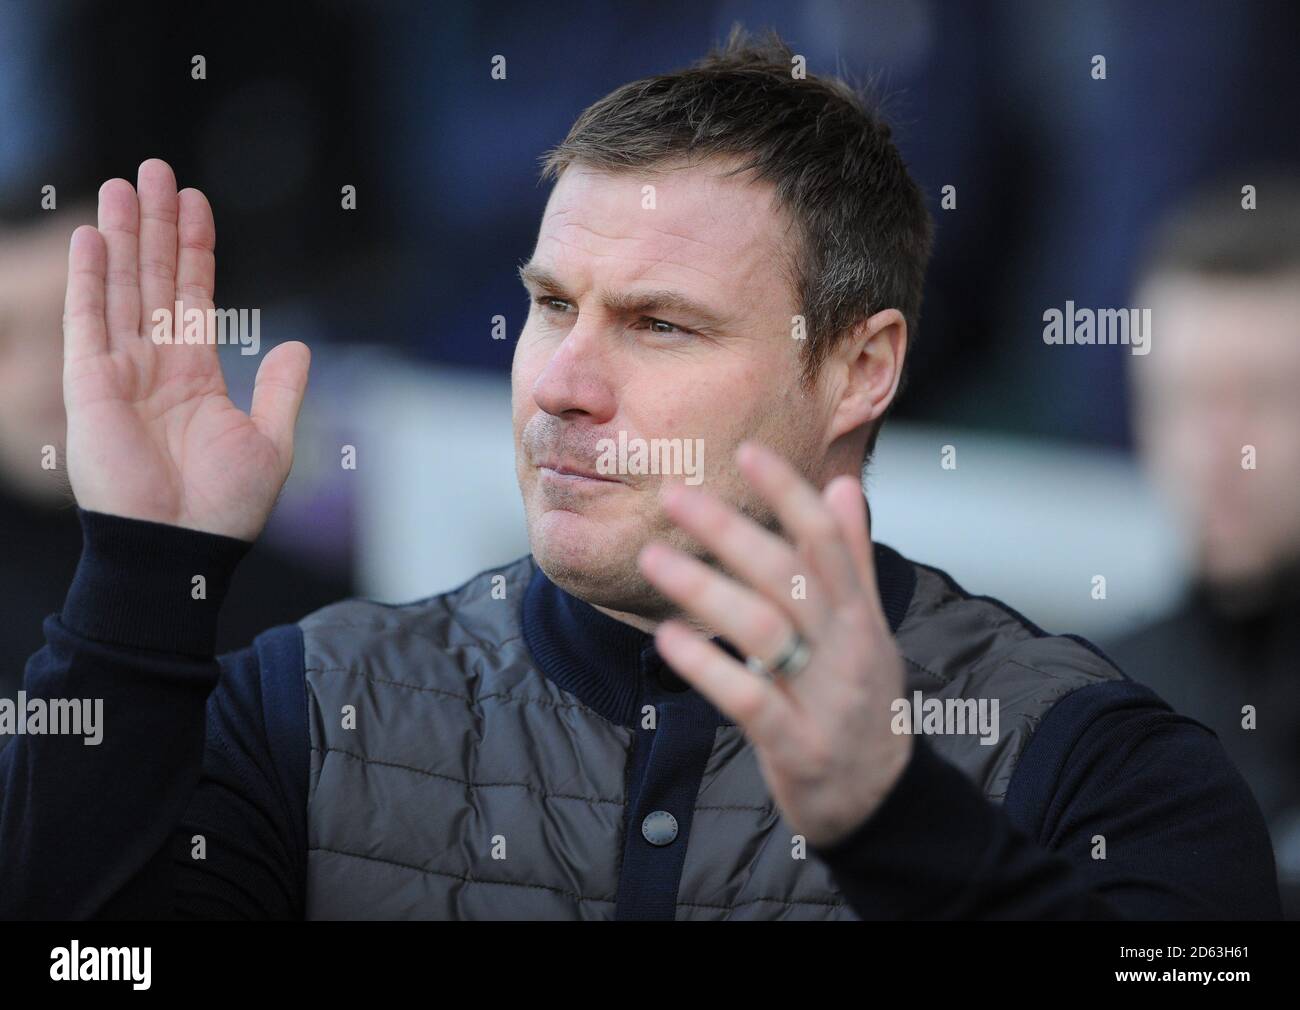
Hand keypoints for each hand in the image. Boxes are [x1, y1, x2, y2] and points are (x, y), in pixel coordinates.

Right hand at [62, 159, 309, 540]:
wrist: (182, 547)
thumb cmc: (224, 507)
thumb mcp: (271, 442)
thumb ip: (281, 390)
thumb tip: (296, 344)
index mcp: (196, 375)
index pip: (194, 295)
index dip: (196, 249)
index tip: (197, 202)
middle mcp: (155, 365)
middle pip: (154, 278)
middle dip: (157, 224)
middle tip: (157, 170)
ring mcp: (119, 371)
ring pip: (122, 287)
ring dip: (124, 234)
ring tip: (126, 183)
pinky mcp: (89, 384)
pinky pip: (88, 319)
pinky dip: (92, 277)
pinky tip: (96, 234)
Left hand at [637, 441, 910, 848]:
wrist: (879, 800)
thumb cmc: (861, 703)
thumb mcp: (868, 628)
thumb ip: (853, 558)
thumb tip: (843, 485)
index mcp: (859, 615)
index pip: (827, 540)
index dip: (789, 493)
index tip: (748, 450)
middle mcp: (846, 649)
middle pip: (789, 577)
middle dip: (732, 530)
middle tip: (676, 494)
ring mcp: (823, 698)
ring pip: (765, 630)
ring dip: (706, 589)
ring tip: (653, 558)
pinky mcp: (796, 745)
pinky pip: (750, 698)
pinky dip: (708, 666)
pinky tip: (669, 638)